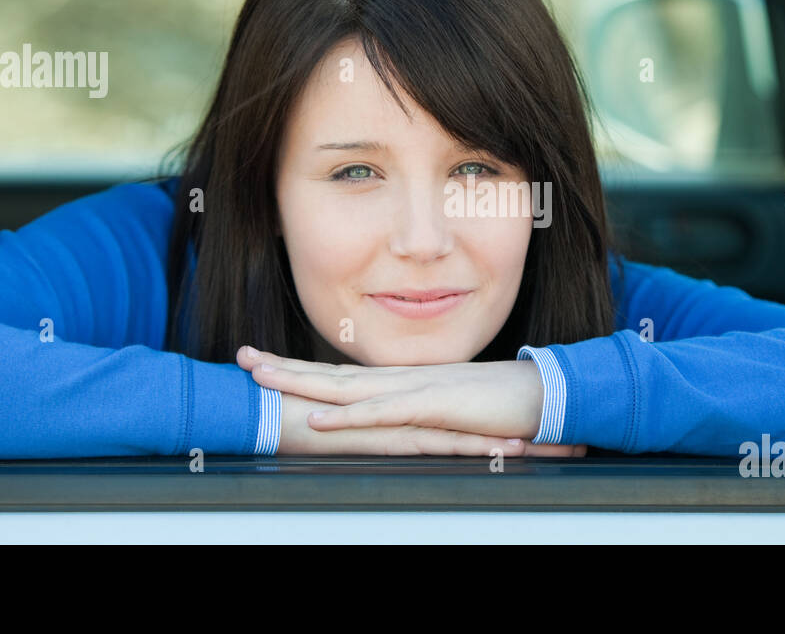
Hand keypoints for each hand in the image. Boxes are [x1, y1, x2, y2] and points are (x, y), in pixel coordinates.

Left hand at [237, 346, 586, 456]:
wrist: (543, 397)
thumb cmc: (502, 407)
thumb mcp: (449, 411)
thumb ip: (420, 414)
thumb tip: (396, 423)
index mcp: (403, 380)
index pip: (342, 374)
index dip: (302, 368)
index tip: (265, 363)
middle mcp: (402, 379)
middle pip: (332, 373)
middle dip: (284, 366)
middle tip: (241, 359)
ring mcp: (415, 389)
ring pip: (348, 387)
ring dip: (302, 382)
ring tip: (262, 380)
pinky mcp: (433, 406)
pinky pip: (383, 413)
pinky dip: (347, 416)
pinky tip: (318, 418)